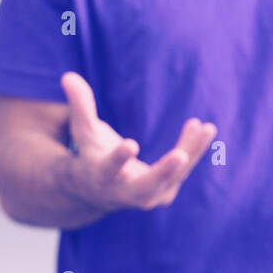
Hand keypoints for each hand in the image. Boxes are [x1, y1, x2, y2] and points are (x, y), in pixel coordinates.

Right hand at [59, 71, 216, 210]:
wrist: (100, 190)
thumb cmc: (90, 154)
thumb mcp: (83, 131)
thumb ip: (79, 105)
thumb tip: (68, 76)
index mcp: (102, 178)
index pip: (109, 170)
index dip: (119, 158)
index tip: (130, 144)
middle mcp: (126, 193)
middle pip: (147, 186)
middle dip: (163, 172)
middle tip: (179, 156)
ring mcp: (149, 196)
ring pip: (174, 176)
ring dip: (190, 151)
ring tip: (204, 127)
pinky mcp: (166, 192)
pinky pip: (183, 170)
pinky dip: (194, 149)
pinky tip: (203, 127)